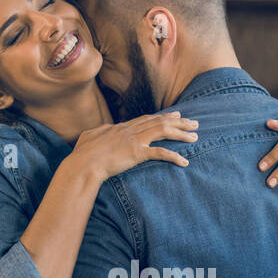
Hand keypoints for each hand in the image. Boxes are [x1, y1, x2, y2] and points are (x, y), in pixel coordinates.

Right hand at [70, 111, 198, 181]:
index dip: (163, 116)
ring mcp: (134, 140)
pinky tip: (184, 161)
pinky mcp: (136, 153)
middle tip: (194, 123)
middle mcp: (130, 130)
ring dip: (181, 133)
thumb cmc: (82, 154)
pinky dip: (174, 157)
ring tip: (195, 137)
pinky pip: (160, 153)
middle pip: (159, 121)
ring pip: (163, 131)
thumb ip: (99, 132)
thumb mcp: (89, 137)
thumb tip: (101, 130)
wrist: (82, 163)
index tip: (176, 114)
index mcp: (120, 127)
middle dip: (179, 122)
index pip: (146, 119)